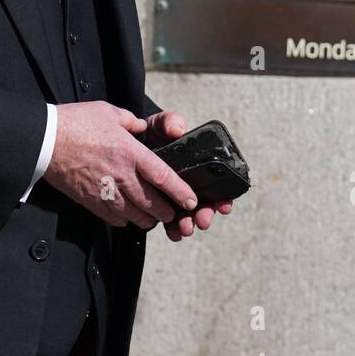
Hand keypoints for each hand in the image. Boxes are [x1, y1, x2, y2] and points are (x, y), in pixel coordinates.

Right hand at [42, 101, 198, 230]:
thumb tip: (140, 126)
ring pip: (136, 216)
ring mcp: (106, 191)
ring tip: (153, 217)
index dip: (181, 192)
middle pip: (153, 204)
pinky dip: (125, 220)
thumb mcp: (108, 112)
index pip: (164, 177)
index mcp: (130, 152)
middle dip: (168, 212)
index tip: (191, 200)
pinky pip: (115, 219)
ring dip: (148, 219)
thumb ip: (130, 121)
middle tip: (173, 212)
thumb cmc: (75, 122)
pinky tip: (127, 216)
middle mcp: (121, 175)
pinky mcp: (91, 201)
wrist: (45, 141)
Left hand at [142, 110, 235, 241]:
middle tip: (201, 220)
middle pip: (205, 206)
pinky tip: (173, 233)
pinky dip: (173, 229)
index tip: (224, 206)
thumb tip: (177, 129)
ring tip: (184, 229)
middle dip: (205, 216)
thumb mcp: (161, 124)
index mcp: (199, 168)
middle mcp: (192, 185)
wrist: (131, 143)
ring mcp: (177, 198)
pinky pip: (170, 222)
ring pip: (189, 217)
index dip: (223, 198)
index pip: (218, 186)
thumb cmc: (153, 133)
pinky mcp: (162, 206)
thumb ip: (170, 122)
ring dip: (189, 225)